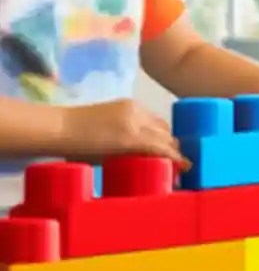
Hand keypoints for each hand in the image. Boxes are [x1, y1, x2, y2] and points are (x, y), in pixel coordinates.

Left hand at [59, 100, 189, 169]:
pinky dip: (154, 126)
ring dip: (165, 136)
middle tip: (176, 161)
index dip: (178, 158)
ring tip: (164, 149)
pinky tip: (149, 136)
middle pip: (166, 134)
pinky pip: (150, 115)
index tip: (186, 167)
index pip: (164, 147)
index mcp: (130, 137)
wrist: (59, 127)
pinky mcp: (128, 102)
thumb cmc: (78, 152)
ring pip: (161, 123)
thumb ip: (134, 159)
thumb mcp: (109, 161)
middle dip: (174, 148)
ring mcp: (133, 108)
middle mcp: (136, 119)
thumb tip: (152, 166)